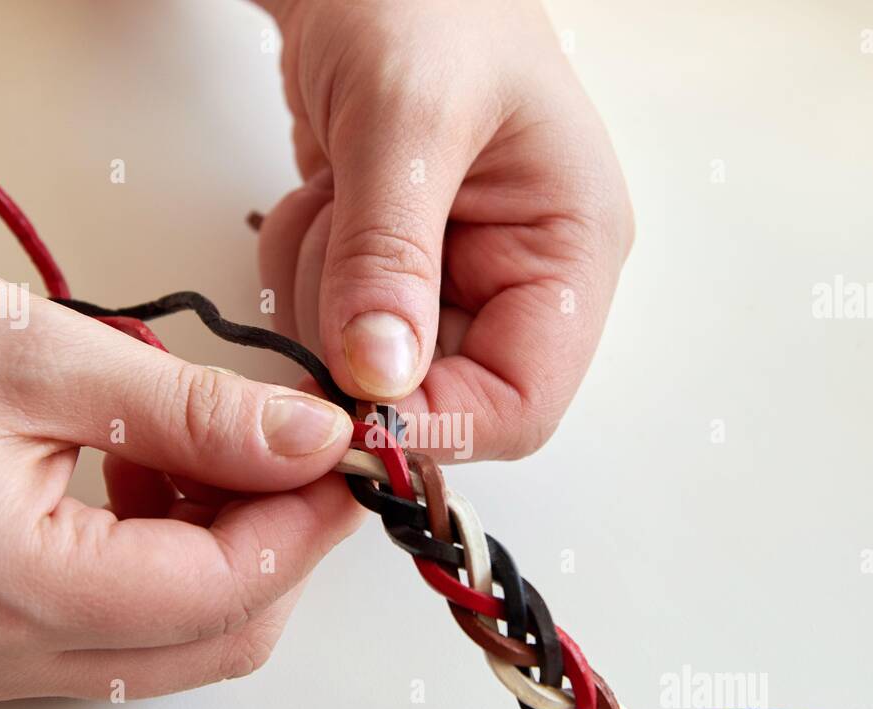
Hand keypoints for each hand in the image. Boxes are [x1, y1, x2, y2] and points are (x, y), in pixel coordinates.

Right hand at [0, 240, 360, 700]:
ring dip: (232, 547)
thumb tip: (312, 441)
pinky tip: (158, 472)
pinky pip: (130, 623)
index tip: (353, 454)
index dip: (308, 523)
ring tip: (214, 444)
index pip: (222, 591)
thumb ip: (195, 411)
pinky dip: (175, 554)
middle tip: (304, 446)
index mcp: (11, 593)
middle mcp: (3, 655)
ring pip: (182, 637)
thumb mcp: (44, 353)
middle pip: (218, 636)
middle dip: (283, 541)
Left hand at [256, 0, 633, 459]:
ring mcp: (452, 274)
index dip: (438, 426)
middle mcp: (521, 277)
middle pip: (435, 393)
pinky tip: (323, 191)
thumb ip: (390, 257)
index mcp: (569, 250)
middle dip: (357, 339)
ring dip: (320, 295)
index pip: (521, 403)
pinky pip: (331, 321)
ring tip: (333, 191)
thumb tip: (380, 384)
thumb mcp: (404, 119)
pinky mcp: (394, 265)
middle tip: (332, 242)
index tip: (348, 404)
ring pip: (370, 364)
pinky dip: (302, 270)